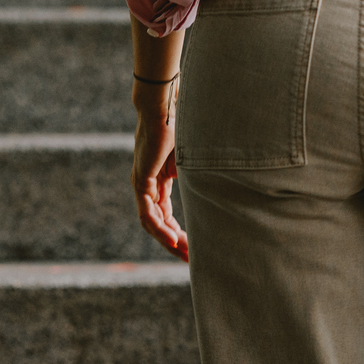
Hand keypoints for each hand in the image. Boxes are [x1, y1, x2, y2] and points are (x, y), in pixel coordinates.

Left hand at [131, 75, 188, 261]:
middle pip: (158, 223)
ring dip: (166, 239)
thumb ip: (199, 171)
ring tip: (183, 252)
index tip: (192, 246)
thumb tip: (222, 181)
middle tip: (189, 257)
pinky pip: (147, 212)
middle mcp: (147, 185)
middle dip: (173, 242)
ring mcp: (142, 183)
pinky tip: (172, 238)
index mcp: (159, 180)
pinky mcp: (141, 180)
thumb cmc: (181, 123)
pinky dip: (159, 227)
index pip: (165, 213)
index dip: (178, 231)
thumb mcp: (193, 156)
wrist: (164, 106)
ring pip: (151, 222)